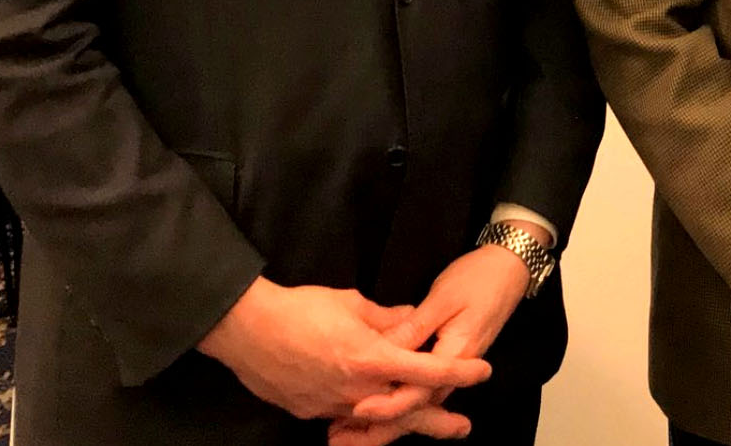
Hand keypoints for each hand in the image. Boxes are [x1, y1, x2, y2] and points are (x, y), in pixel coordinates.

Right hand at [196, 277, 491, 421]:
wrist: (248, 330)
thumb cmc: (301, 308)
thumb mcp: (352, 303)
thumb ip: (388, 317)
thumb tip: (412, 320)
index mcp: (371, 358)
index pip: (426, 370)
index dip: (458, 372)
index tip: (482, 371)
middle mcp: (356, 390)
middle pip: (407, 412)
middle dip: (438, 421)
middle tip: (463, 427)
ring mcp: (332, 406)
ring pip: (377, 421)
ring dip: (403, 425)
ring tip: (426, 427)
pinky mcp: (312, 412)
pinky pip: (347, 420)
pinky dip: (366, 421)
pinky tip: (376, 420)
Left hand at [340, 237, 539, 440]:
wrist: (508, 269)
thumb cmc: (477, 278)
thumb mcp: (442, 298)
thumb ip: (413, 327)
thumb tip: (382, 348)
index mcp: (455, 355)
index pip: (419, 392)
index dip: (388, 403)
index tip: (358, 409)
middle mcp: (452, 370)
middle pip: (415, 407)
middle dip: (379, 426)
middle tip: (341, 437)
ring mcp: (450, 369)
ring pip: (415, 404)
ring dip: (383, 420)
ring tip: (346, 431)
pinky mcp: (445, 361)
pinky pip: (418, 390)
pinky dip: (393, 402)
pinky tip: (369, 407)